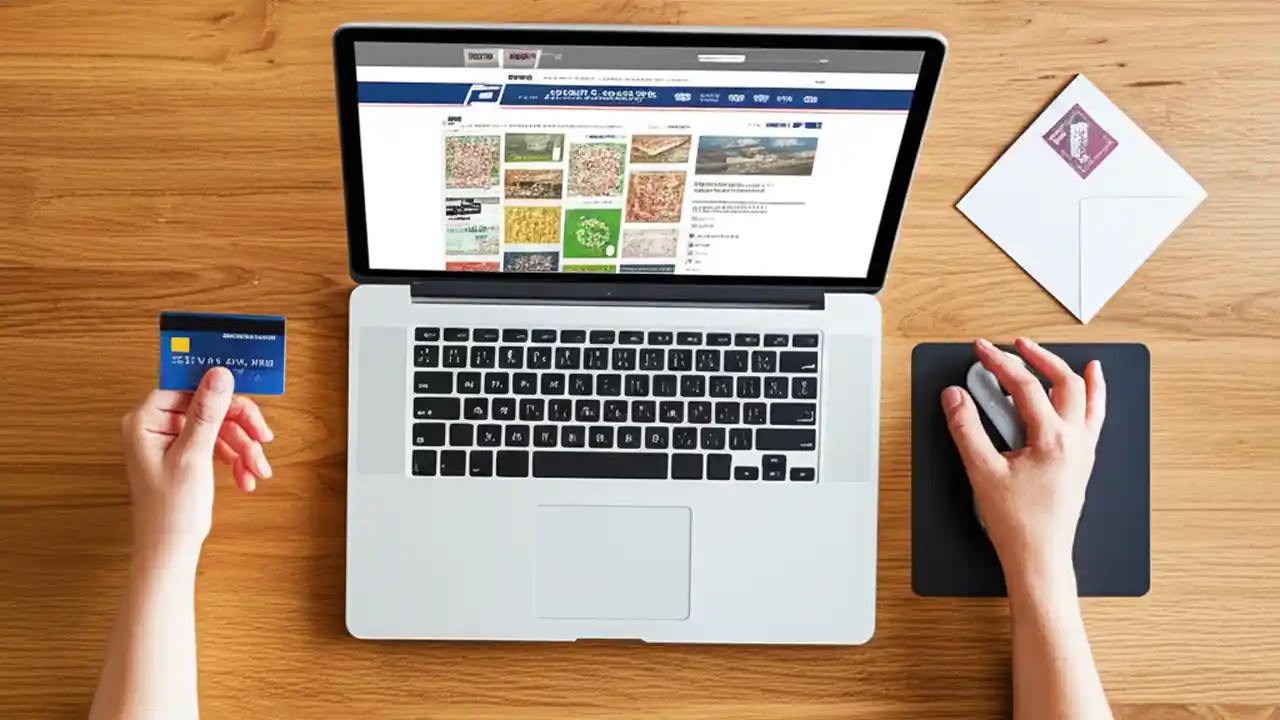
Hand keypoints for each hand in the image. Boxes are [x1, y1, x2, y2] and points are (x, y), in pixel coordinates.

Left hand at [120, 367, 273, 554]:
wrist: (171, 549)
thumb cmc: (170, 509)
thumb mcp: (193, 456)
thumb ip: (206, 413)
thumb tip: (219, 375)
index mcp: (145, 421)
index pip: (186, 387)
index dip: (217, 390)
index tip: (244, 394)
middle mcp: (155, 425)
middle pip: (208, 407)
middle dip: (239, 427)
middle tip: (262, 439)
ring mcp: (171, 439)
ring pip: (219, 426)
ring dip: (242, 447)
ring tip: (257, 469)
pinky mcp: (186, 452)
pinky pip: (217, 443)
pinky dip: (235, 458)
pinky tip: (246, 476)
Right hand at [941, 338, 1105, 582]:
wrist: (1041, 556)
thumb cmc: (1017, 523)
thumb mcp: (982, 471)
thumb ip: (967, 429)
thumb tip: (956, 398)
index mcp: (1052, 439)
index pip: (1025, 386)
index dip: (1000, 362)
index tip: (982, 350)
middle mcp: (1075, 441)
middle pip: (1064, 382)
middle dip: (1039, 357)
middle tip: (1017, 346)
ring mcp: (1084, 451)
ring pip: (1087, 398)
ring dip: (1072, 372)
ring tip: (1063, 357)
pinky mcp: (1084, 462)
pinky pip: (1096, 419)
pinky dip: (1095, 398)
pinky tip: (1092, 390)